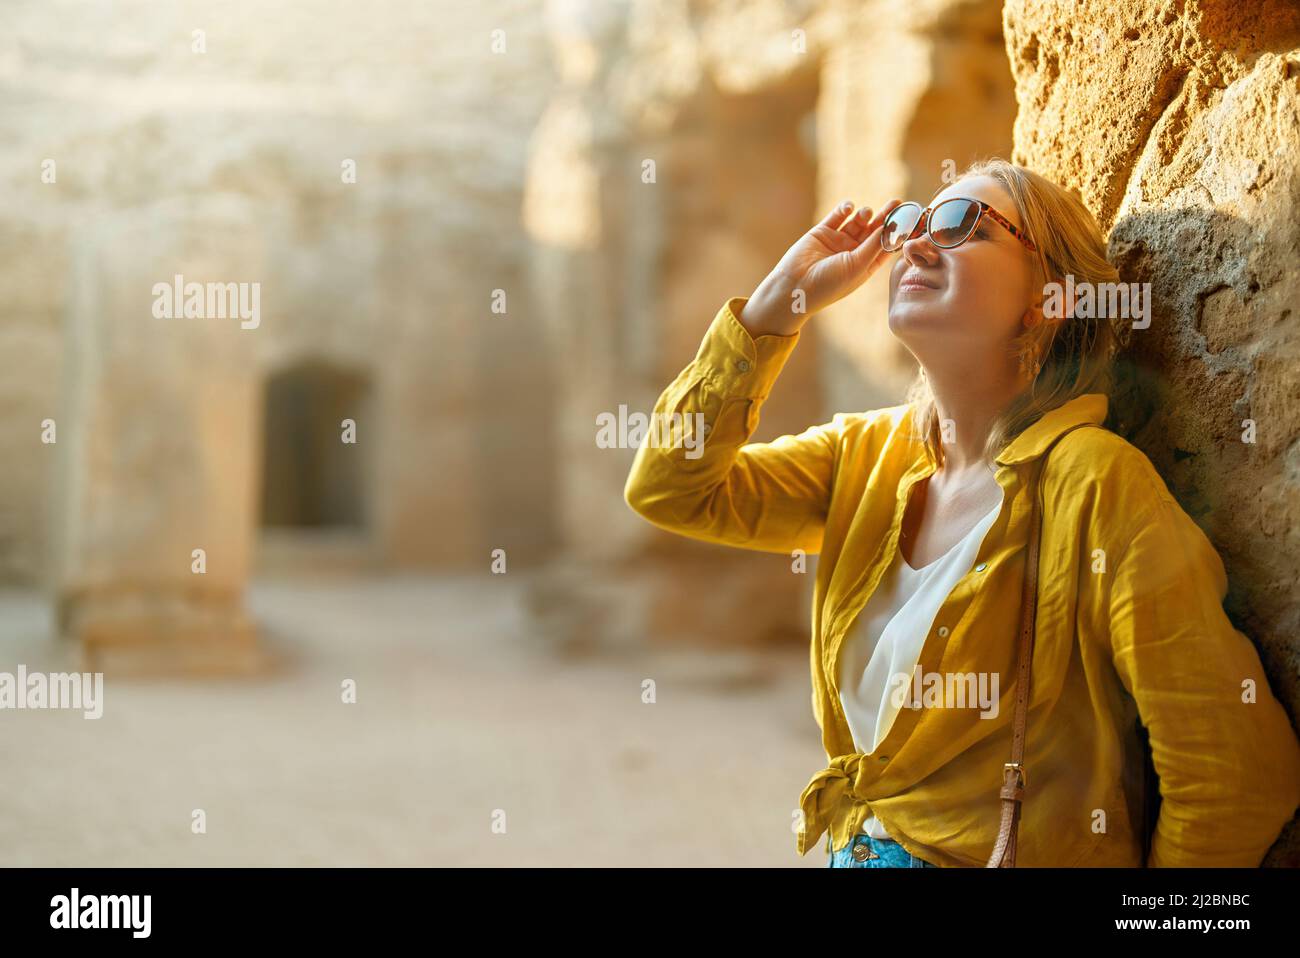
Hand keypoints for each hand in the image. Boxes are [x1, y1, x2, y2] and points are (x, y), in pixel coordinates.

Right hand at [739, 198, 902, 337]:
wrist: (795, 286)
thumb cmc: (828, 284)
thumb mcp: (857, 266)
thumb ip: (873, 245)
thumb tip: (888, 227)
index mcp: (865, 266)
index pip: (886, 246)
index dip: (898, 233)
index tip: (910, 218)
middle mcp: (853, 253)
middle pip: (875, 231)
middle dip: (886, 217)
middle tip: (897, 202)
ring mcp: (838, 241)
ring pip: (857, 222)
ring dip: (864, 214)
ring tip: (865, 214)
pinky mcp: (822, 232)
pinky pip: (837, 215)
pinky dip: (845, 209)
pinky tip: (848, 208)